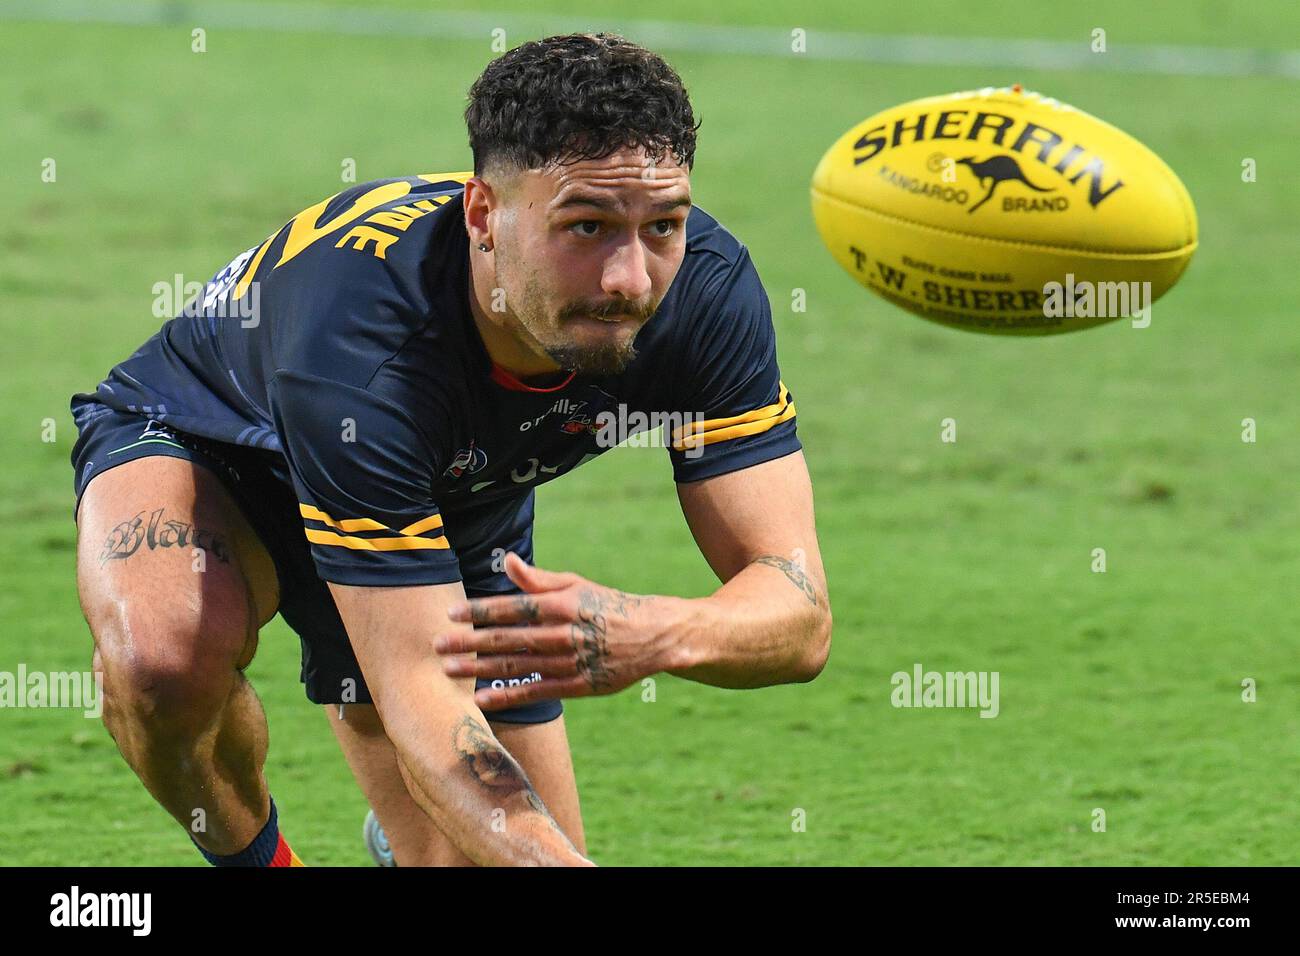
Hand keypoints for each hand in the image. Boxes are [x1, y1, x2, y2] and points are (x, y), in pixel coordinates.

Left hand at [435, 553, 679, 711]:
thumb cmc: (606, 605)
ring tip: (449, 669)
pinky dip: (507, 695)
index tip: (452, 613)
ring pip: (517, 665)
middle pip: (508, 638)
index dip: (481, 610)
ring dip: (480, 668)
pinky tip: (481, 698)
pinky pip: (535, 691)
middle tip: (437, 644)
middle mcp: (562, 634)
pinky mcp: (576, 685)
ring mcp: (569, 662)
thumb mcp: (575, 585)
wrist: (652, 636)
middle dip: (469, 641)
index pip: (513, 607)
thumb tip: (506, 560)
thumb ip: (538, 579)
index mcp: (561, 605)